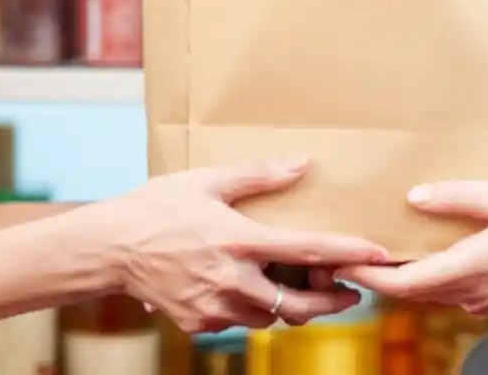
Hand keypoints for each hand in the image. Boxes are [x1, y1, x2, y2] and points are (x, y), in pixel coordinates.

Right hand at [82, 158, 387, 331]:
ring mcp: (215, 308)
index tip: (379, 254)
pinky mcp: (199, 324)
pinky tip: (250, 291)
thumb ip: (258, 175)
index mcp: (240, 242)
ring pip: (271, 319)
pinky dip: (252, 310)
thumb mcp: (206, 181)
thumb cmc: (157, 206)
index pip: (308, 250)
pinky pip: (239, 323)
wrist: (108, 248)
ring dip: (291, 307)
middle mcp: (232, 281)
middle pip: (300, 307)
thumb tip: (302, 163)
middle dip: (333, 303)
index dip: (349, 254)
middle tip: (350, 292)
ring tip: (301, 288)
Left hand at [339, 182, 487, 315]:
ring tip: (385, 248)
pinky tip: (434, 251)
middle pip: (413, 293)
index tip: (340, 262)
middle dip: (380, 276)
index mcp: (468, 269)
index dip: (367, 276)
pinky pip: (458, 289)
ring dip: (408, 276)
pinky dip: (436, 275)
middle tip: (351, 252)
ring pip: (436, 292)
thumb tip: (414, 197)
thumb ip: (456, 195)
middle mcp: (474, 292)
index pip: (401, 285)